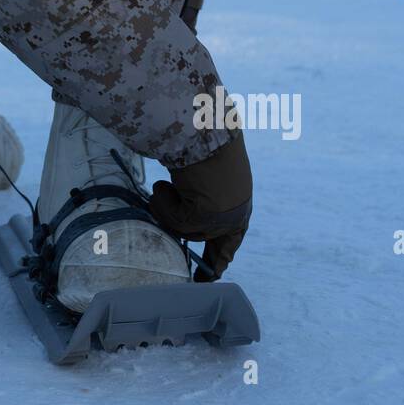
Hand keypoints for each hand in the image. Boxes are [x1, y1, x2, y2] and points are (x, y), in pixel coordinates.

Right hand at [149, 132, 251, 280]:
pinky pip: (175, 221)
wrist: (206, 127)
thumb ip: (204, 201)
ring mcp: (222, 218)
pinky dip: (163, 203)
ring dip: (168, 208)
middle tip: (163, 203)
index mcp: (240, 204)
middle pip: (198, 235)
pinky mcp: (205, 217)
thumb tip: (182, 220)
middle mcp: (236, 215)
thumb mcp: (210, 177)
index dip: (219, 260)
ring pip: (184, 230)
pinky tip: (165, 185)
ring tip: (166, 184)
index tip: (212, 278)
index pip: (231, 241)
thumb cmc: (205, 144)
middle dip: (176, 222)